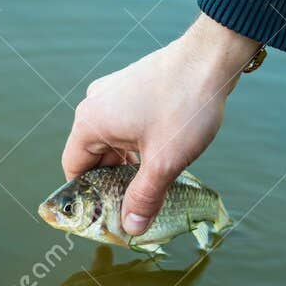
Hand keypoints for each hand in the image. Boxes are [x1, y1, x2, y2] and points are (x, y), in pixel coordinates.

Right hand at [61, 14, 260, 234]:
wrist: (211, 57)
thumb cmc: (184, 105)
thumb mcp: (164, 160)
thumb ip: (144, 197)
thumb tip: (131, 228)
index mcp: (90, 122)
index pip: (74, 171)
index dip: (89, 199)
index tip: (108, 218)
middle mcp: (95, 106)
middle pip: (94, 159)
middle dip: (114, 185)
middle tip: (135, 209)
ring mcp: (114, 95)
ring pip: (114, 144)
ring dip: (130, 166)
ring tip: (154, 187)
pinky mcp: (132, 90)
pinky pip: (127, 127)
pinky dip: (139, 146)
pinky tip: (162, 159)